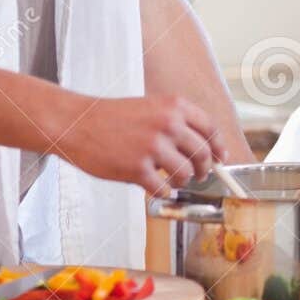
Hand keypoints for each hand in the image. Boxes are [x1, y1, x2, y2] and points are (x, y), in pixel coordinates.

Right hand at [55, 93, 228, 193]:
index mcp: (174, 106)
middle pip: (203, 155)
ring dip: (181, 182)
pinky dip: (162, 192)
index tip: (221, 159)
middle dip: (204, 169)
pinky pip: (163, 190)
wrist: (78, 123)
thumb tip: (203, 148)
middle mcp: (168, 124)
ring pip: (185, 174)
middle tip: (199, 175)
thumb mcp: (151, 108)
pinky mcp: (137, 169)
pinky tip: (155, 187)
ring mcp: (153, 147)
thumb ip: (176, 123)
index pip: (210, 129)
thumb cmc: (112, 117)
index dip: (219, 147)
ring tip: (171, 180)